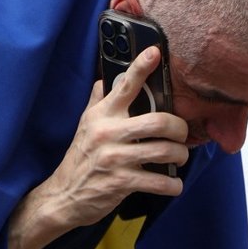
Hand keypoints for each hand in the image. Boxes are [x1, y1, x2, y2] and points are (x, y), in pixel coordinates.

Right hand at [38, 47, 188, 231]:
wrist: (65, 195)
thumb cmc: (82, 157)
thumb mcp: (86, 125)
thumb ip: (99, 101)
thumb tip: (108, 78)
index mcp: (102, 114)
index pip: (124, 85)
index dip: (141, 66)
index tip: (156, 52)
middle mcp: (108, 132)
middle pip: (159, 121)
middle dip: (179, 128)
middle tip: (182, 134)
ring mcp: (115, 158)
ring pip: (164, 151)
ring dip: (180, 155)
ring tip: (179, 157)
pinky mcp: (121, 182)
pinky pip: (159, 181)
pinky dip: (173, 185)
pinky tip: (173, 184)